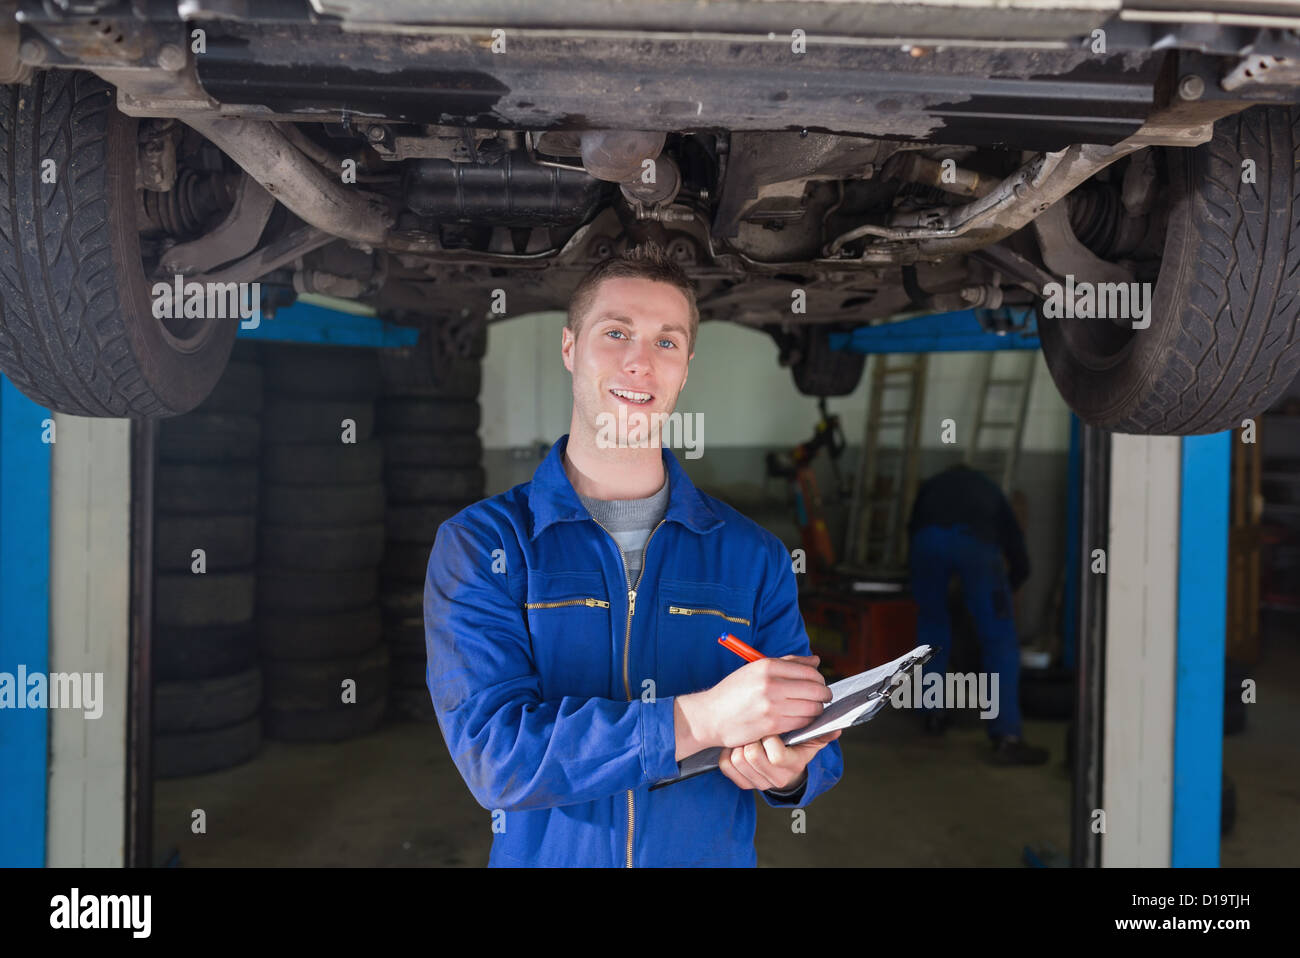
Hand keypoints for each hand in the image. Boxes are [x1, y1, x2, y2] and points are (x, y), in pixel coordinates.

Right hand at [693, 654, 831, 748]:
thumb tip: (816, 661)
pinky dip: (806, 722)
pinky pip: (801, 723)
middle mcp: (770, 683)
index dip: (820, 680)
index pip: (810, 672)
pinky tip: (800, 719)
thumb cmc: (734, 691)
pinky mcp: (771, 724)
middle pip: (815, 690)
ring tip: (811, 709)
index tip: (819, 686)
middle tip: (822, 699)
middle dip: (823, 696)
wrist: (710, 716)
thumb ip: (788, 663)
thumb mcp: (756, 669)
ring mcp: (771, 705)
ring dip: (816, 710)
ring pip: (811, 708)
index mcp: (767, 665)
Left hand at [718, 729, 841, 791]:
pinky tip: (737, 745)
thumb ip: (820, 734)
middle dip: (752, 738)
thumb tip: (836, 729)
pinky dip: (727, 752)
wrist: (784, 769)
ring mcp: (757, 782)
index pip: (776, 755)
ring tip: (747, 736)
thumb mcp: (809, 741)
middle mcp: (774, 779)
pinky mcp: (741, 782)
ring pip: (737, 759)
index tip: (771, 728)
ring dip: (739, 744)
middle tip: (756, 729)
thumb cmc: (795, 748)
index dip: (770, 739)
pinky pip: (726, 765)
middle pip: (751, 755)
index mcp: (792, 767)